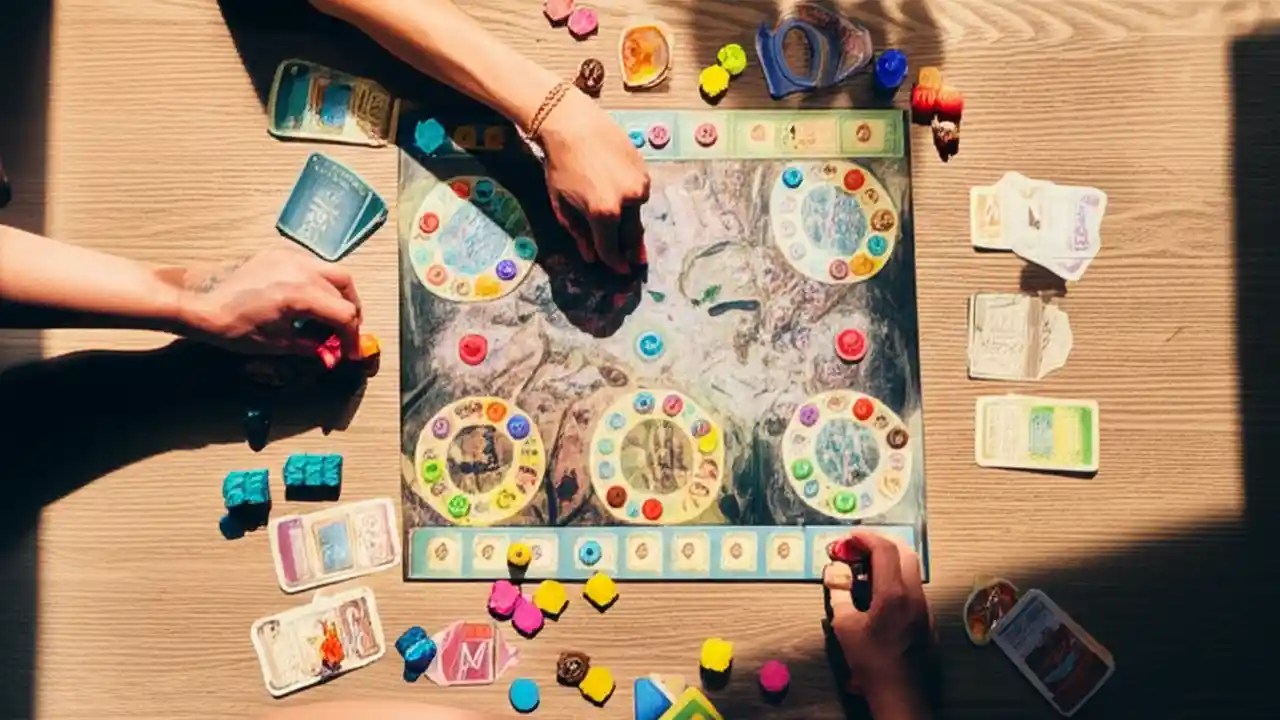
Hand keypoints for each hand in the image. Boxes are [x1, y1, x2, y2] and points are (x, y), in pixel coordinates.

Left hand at [177, 248, 361, 356]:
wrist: (198, 302)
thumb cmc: (231, 326)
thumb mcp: (275, 344)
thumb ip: (310, 347)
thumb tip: (331, 355)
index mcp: (300, 294)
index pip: (345, 314)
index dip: (353, 336)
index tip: (350, 352)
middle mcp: (300, 269)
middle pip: (345, 288)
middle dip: (351, 312)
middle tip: (347, 333)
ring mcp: (290, 257)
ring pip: (333, 271)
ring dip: (339, 294)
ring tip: (332, 316)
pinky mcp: (279, 253)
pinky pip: (313, 264)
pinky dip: (322, 281)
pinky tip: (312, 299)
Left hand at [538, 90, 649, 273]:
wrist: (573, 124)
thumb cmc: (560, 165)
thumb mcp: (562, 204)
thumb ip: (579, 233)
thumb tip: (592, 256)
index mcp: (604, 213)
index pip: (611, 248)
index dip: (614, 262)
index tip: (620, 271)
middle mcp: (628, 201)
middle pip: (631, 235)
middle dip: (631, 250)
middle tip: (636, 262)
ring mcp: (639, 185)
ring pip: (638, 213)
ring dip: (631, 221)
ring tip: (625, 225)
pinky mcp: (645, 171)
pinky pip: (640, 194)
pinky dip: (632, 200)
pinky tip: (621, 195)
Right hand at [824, 532, 932, 711]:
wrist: (901, 694)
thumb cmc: (872, 663)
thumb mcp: (845, 627)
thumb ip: (840, 595)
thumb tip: (834, 574)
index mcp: (894, 593)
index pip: (884, 549)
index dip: (866, 537)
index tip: (851, 536)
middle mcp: (914, 596)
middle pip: (905, 552)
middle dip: (882, 543)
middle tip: (861, 547)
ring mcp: (924, 608)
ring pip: (912, 571)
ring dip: (891, 562)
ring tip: (867, 570)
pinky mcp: (927, 621)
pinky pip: (914, 589)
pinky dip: (898, 581)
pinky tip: (881, 595)